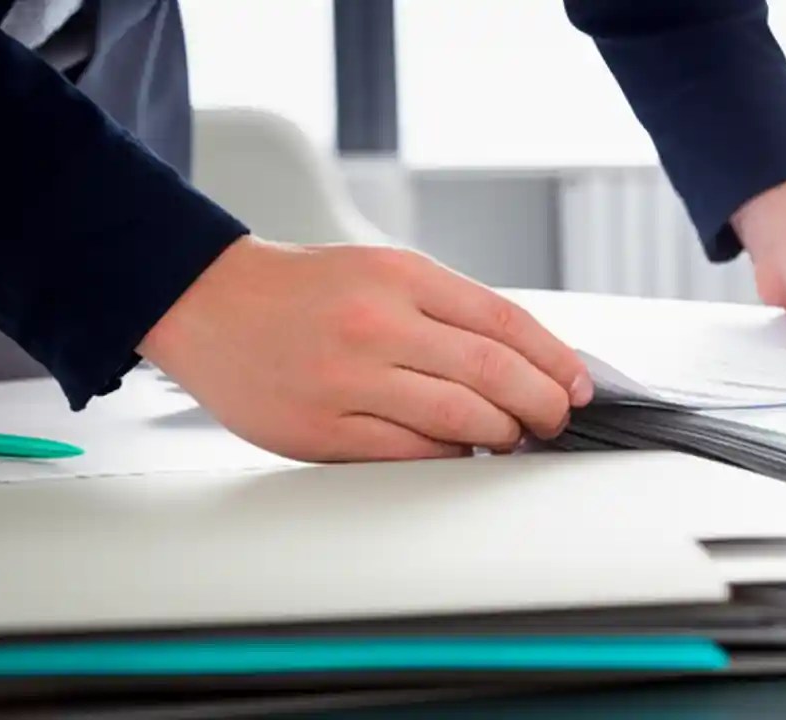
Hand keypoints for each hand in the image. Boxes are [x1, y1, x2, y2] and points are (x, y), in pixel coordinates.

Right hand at [138, 236, 592, 461]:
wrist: (208, 303)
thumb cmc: (302, 289)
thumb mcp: (381, 269)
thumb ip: (447, 309)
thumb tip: (525, 358)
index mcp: (400, 275)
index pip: (505, 320)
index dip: (555, 358)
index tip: (578, 383)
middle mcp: (377, 323)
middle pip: (493, 372)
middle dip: (542, 402)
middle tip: (556, 417)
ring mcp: (348, 379)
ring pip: (458, 418)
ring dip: (502, 433)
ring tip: (511, 434)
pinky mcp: (322, 429)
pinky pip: (409, 454)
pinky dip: (449, 456)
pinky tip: (460, 450)